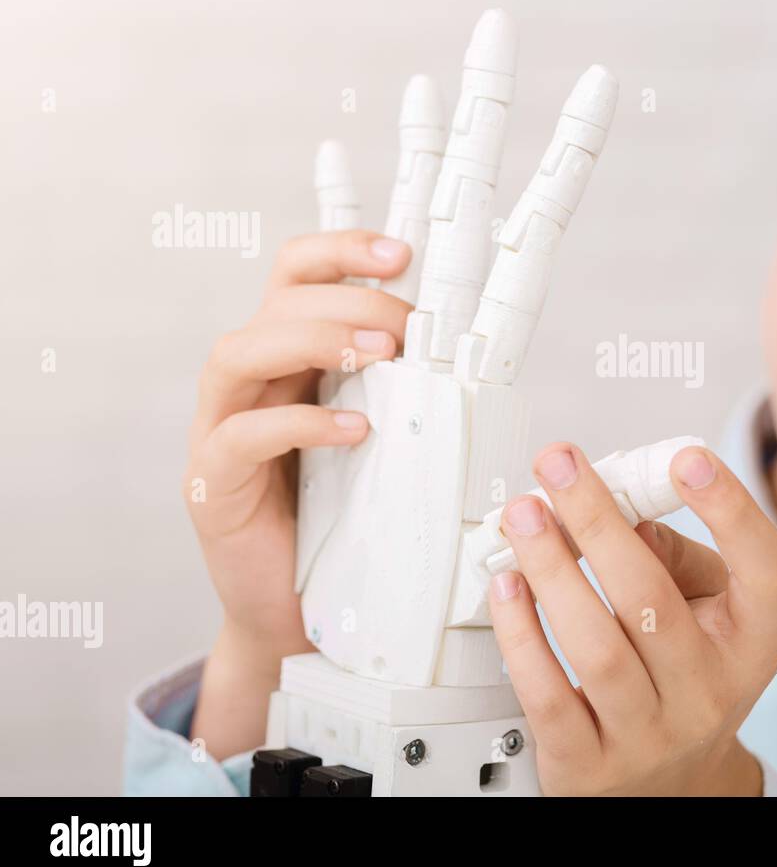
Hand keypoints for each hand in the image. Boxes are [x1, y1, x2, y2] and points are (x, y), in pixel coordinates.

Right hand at [184, 230, 411, 659]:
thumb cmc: (349, 523)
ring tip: (381, 357)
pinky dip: (299, 424)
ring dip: (314, 340)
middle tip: (406, 327)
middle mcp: (249, 385)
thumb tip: (474, 361)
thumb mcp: (386, 443)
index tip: (402, 254)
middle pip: (276, 304)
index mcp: (290, 362)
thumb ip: (406, 397)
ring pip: (239, 353)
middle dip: (348, 301)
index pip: (298, 278)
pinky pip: (241, 436)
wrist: (301, 614)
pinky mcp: (212, 486)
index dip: (343, 251)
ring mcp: (220, 432)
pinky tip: (354, 431)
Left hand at [488, 442, 776, 795]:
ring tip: (524, 519)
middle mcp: (709, 692)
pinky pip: (550, 696)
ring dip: (552, 571)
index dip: (731, 512)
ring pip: (597, 649)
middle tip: (559, 467)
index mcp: (752, 643)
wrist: (671, 786)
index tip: (687, 459)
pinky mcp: (591, 765)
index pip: (766, 573)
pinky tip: (508, 589)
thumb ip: (675, 558)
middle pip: (653, 601)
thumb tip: (623, 517)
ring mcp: (652, 735)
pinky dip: (522, 637)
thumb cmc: (686, 678)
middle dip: (597, 520)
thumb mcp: (708, 615)